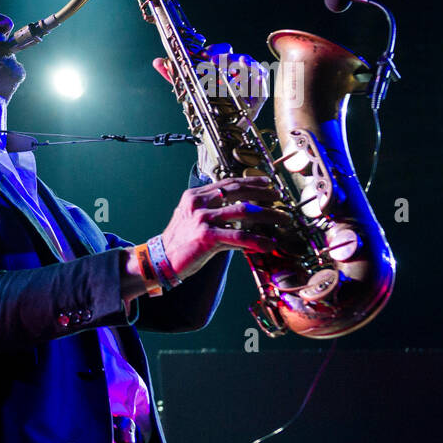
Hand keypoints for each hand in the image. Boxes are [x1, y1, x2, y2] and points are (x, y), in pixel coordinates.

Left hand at [152, 46, 269, 180]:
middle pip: (236, 56)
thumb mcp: (187, 89)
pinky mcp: (257, 98)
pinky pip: (261, 87)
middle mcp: (236, 72)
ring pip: (252, 67)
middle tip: (214, 61)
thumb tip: (156, 62)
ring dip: (243, 65)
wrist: (213, 132)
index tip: (203, 55)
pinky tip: (251, 80)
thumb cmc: (202, 107)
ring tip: (234, 66)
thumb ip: (172, 75)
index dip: (214, 50)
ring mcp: (248, 84)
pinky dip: (258, 82)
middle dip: (226, 57)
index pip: (221, 50)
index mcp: (221, 66)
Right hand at [153, 175, 287, 280]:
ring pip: (244, 211)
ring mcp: (202, 219)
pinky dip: (257, 240)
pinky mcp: (207, 237)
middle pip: (238, 192)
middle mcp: (198, 204)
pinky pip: (239, 237)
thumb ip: (212, 212)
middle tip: (280, 199)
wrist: (160, 260)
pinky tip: (269, 243)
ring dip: (268, 215)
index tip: (267, 183)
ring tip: (283, 219)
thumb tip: (240, 214)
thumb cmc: (178, 242)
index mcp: (194, 196)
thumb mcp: (191, 219)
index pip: (227, 183)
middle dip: (263, 194)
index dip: (250, 182)